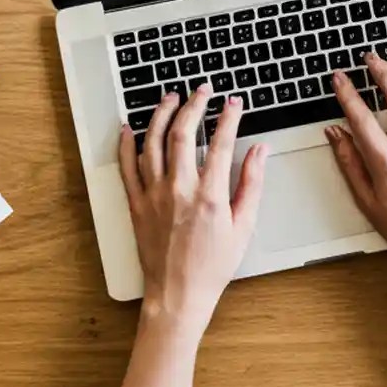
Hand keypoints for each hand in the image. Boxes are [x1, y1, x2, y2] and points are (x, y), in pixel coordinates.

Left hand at [117, 84, 267, 335]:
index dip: (229, 117)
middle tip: (202, 90)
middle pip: (184, 134)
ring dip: (161, 116)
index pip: (221, 143)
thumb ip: (252, 185)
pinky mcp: (136, 205)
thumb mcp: (244, 227)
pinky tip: (130, 128)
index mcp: (210, 196)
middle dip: (194, 105)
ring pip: (153, 143)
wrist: (178, 295)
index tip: (233, 103)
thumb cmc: (212, 267)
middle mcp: (179, 190)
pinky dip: (126, 144)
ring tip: (170, 98)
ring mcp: (154, 196)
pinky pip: (127, 167)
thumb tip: (260, 152)